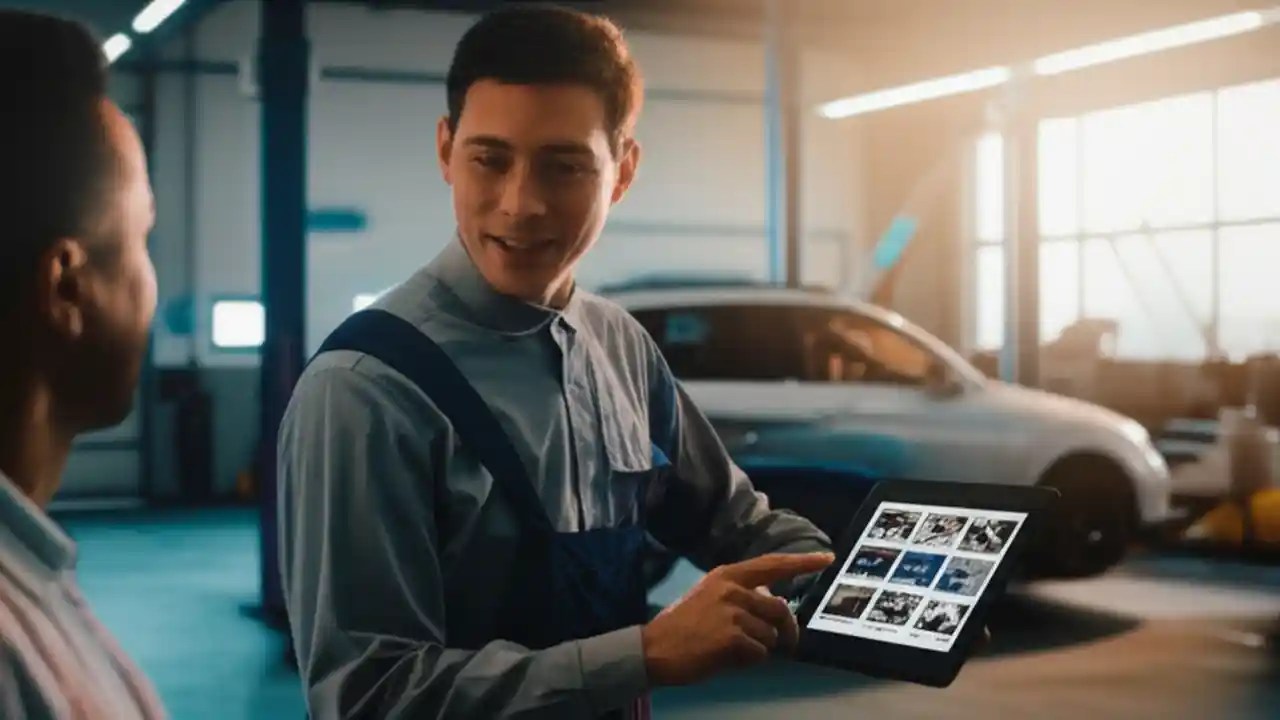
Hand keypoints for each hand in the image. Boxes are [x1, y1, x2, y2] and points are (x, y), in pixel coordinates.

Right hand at [641, 552, 835, 686]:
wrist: (654, 648)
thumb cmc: (682, 626)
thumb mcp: (710, 598)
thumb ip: (741, 597)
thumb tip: (773, 609)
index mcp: (727, 575)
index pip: (772, 564)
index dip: (802, 562)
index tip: (827, 558)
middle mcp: (733, 588)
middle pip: (780, 609)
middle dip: (788, 630)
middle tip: (789, 645)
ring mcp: (733, 612)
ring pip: (771, 636)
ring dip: (759, 649)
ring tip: (732, 650)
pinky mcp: (733, 637)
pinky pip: (760, 654)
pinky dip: (749, 662)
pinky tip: (726, 658)